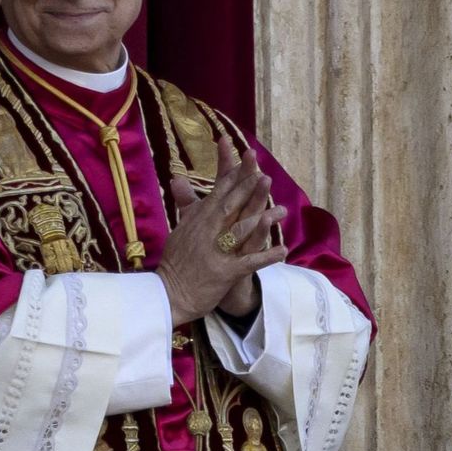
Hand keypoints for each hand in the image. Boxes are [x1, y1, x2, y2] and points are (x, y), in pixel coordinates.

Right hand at [155, 136, 286, 325]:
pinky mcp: (224, 273)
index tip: (248, 157)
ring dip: (263, 221)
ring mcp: (216, 252)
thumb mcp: (178, 229)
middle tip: (265, 174)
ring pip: (242, 231)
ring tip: (283, 211)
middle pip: (231, 206)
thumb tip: (178, 177)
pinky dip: (266, 257)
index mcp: (198, 220)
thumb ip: (185, 203)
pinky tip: (283, 251)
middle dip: (249, 189)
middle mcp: (207, 232)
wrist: (168, 294)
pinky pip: (249, 263)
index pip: (219, 191)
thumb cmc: (176, 262)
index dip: (234, 173)